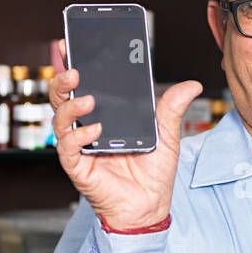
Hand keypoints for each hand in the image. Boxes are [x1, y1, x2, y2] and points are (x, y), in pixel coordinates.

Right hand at [52, 40, 203, 230]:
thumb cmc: (153, 174)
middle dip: (63, 81)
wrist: (150, 208)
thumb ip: (172, 109)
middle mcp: (88, 128)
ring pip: (60, 119)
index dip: (72, 65)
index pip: (83, 86)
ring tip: (88, 99)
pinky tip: (95, 130)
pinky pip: (69, 148)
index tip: (69, 44)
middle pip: (63, 99)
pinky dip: (79, 136)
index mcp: (104, 116)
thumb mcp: (167, 136)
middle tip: (73, 69)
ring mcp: (81, 147)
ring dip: (70, 105)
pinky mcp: (78, 167)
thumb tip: (191, 84)